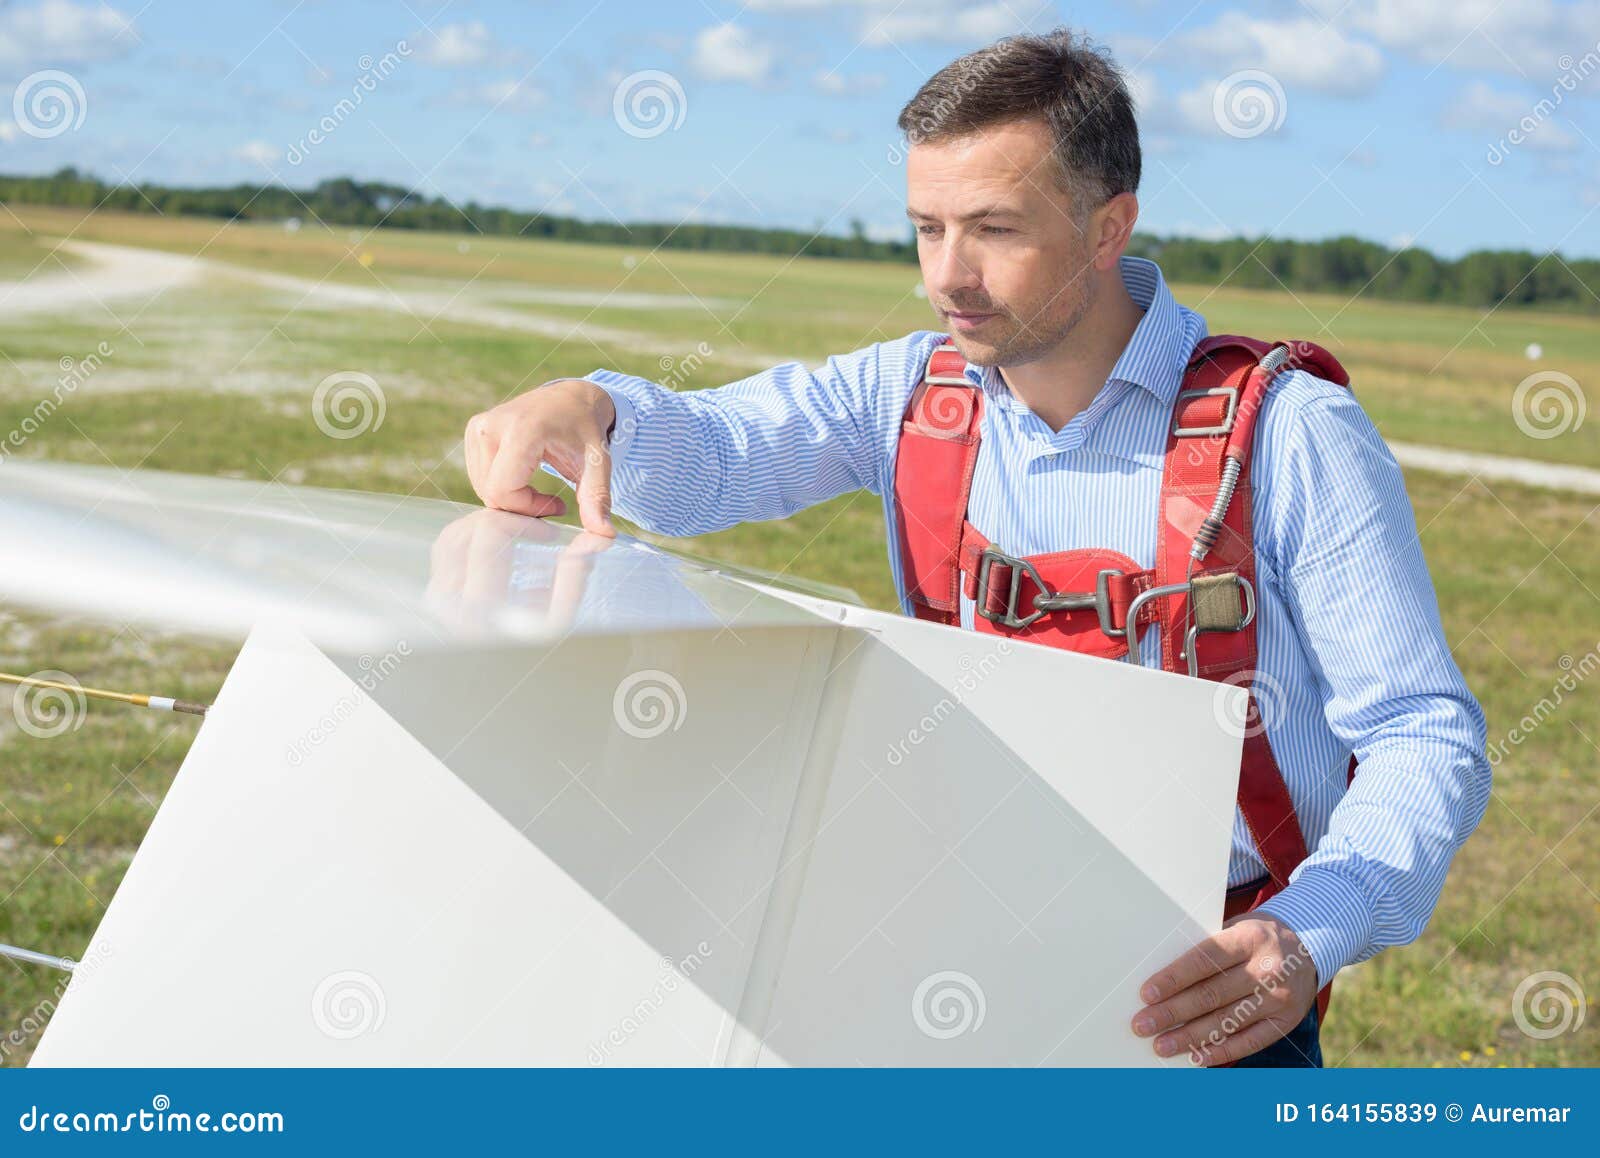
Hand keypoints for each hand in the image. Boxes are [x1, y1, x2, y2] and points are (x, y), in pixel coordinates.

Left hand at [425, 508, 613, 633]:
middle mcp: (449, 598)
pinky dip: (472, 539)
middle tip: (536, 531)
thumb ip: (573, 580)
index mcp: (478, 604)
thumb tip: (592, 542)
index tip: (547, 533)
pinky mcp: (434, 592)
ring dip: (488, 528)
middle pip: (470, 529)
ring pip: (455, 535)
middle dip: (507, 521)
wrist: (498, 675)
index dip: (523, 522)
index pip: (489, 532)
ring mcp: (437, 594)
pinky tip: (499, 548)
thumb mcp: (559, 619)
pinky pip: (447, 548)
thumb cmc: (531, 645)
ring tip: (519, 536)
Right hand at [464, 378, 617, 535]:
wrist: (573, 397)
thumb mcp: (598, 464)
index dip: (527, 508)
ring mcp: (479, 426)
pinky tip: (523, 477)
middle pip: (491, 492)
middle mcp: (493, 425)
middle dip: (521, 506)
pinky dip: (501, 486)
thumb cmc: (585, 430)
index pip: (502, 490)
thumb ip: (597, 498)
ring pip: (483, 487)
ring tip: (538, 488)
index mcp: (522, 430)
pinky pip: (479, 476)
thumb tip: (606, 534)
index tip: (557, 506)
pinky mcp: (475, 430)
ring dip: (511, 498)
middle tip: (550, 501)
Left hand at [1131, 912, 1318, 1065]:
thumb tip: (1163, 980)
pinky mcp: (1286, 1022)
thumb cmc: (1256, 937)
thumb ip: (1207, 948)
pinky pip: (1249, 1041)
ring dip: (1189, 1037)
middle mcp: (1267, 969)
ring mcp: (1278, 998)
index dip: (1173, 979)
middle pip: (1211, 995)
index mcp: (1249, 938)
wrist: (1308, 945)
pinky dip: (1221, 1051)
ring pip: (1226, 1021)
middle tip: (1143, 1025)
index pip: (1204, 959)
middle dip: (1172, 1013)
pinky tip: (1196, 1056)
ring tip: (1161, 1045)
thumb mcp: (1236, 928)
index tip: (1146, 995)